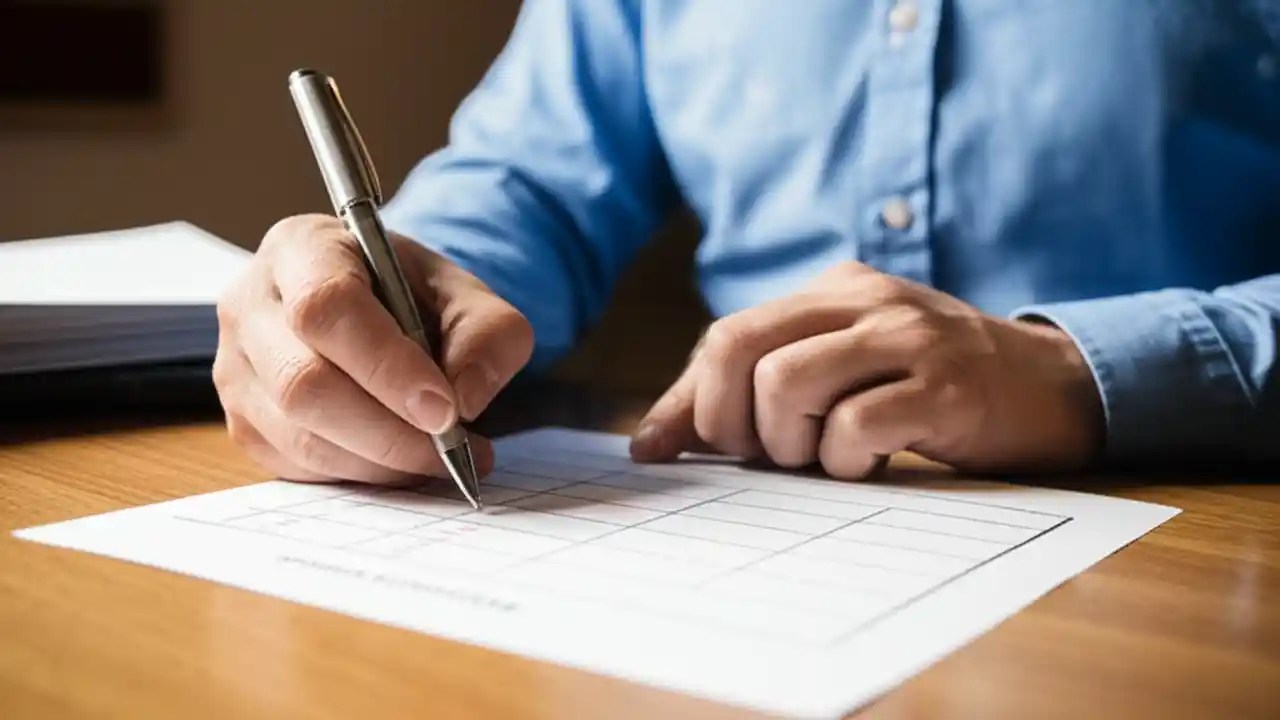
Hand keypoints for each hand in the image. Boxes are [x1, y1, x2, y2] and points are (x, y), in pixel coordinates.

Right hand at [213, 214, 532, 483]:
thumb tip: (464, 399)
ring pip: (300, 436)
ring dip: (382, 461)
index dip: (386, 366)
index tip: (445, 410)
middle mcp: (250, 305)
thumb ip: (487, 335)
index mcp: (302, 248)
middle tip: (455, 446)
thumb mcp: (467, 296)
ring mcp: (235, 368)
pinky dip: (360, 474)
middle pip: (304, 382)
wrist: (376, 311)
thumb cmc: (413, 296)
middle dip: (390, 431)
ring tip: (442, 456)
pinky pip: (298, 467)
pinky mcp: (243, 422)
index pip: (326, 308)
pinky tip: (401, 460)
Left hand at [630, 262, 1103, 477]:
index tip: (670, 452)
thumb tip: (650, 444)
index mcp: (831, 292)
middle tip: (763, 454)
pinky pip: (854, 426)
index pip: (724, 335)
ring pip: (786, 382)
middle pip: (739, 347)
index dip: (688, 400)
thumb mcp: (843, 370)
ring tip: (821, 457)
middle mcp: (863, 301)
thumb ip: (753, 393)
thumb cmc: (931, 385)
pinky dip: (844, 460)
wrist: (1053, 385)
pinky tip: (869, 461)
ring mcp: (907, 339)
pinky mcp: (944, 388)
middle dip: (726, 419)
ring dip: (786, 443)